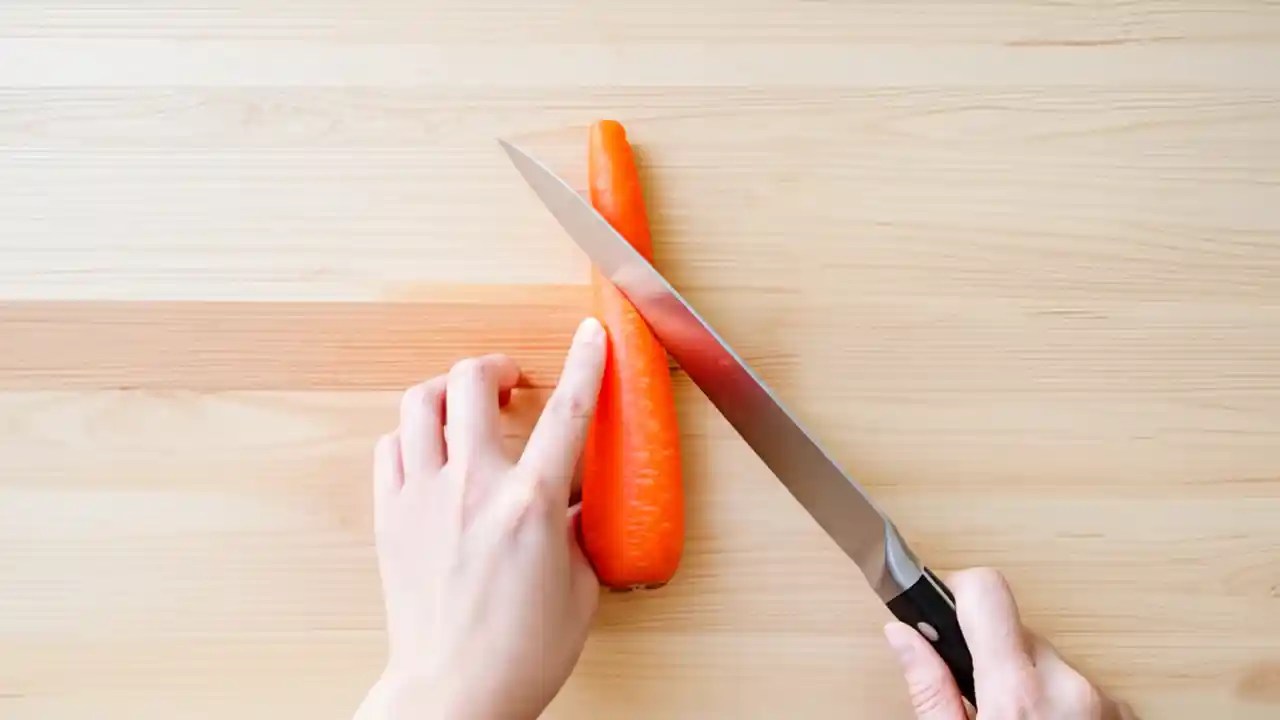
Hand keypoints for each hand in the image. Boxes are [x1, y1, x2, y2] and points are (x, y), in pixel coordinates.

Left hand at [356, 318, 606, 719]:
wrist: (453, 692)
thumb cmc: (519, 654)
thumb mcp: (578, 587)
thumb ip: (577, 530)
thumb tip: (573, 500)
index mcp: (529, 504)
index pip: (566, 411)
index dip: (584, 363)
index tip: (589, 338)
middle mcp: (472, 488)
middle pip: (473, 382)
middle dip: (497, 365)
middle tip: (512, 378)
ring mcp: (424, 498)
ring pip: (421, 403)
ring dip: (449, 390)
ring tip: (466, 403)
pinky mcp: (391, 516)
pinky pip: (390, 447)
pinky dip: (411, 435)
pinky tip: (429, 448)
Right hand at [884, 568, 1135, 719]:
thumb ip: (930, 689)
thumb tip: (903, 636)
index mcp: (1017, 696)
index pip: (987, 592)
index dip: (955, 590)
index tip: (940, 609)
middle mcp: (1069, 690)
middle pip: (1015, 631)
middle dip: (988, 655)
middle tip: (972, 699)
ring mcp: (1105, 704)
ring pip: (1047, 660)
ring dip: (1023, 682)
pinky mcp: (1123, 716)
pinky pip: (1076, 686)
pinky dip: (1054, 704)